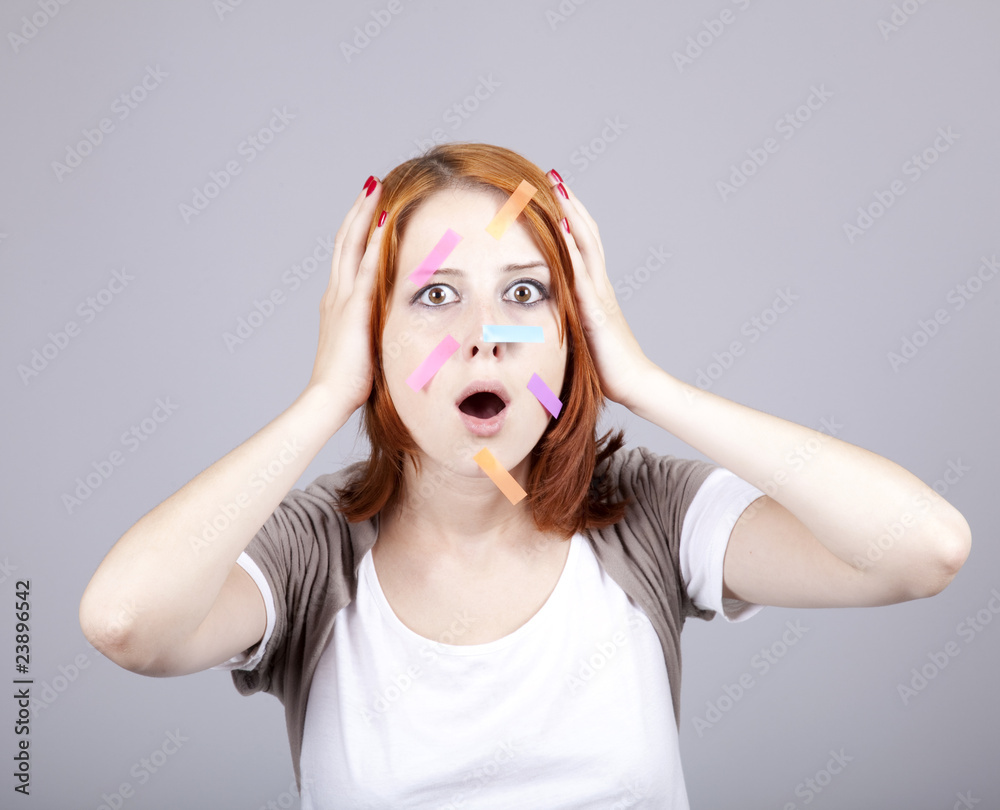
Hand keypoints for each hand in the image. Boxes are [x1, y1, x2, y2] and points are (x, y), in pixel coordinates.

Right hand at [305, 176, 385, 413]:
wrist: (328, 398)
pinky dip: (374, 239)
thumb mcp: (363, 350)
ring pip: (352, 244)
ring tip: (375, 186)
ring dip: (364, 213)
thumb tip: (388, 331)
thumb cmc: (348, 384)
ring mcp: (343, 298)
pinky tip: (384, 218)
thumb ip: (372, 334)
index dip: (356, 231)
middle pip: (345, 241)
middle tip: (372, 183)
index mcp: (337, 303)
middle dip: (359, 211)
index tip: (369, 208)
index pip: (346, 257)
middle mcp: (336, 294)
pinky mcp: (355, 307)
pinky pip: (367, 265)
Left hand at [546, 171, 651, 407]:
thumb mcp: (582, 337)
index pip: (583, 245)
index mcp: (595, 291)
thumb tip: (548, 317)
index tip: (554, 193)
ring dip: (571, 214)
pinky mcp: (596, 310)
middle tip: (553, 174)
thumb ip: (569, 321)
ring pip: (585, 245)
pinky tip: (559, 228)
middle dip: (570, 204)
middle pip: (586, 235)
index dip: (571, 218)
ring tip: (556, 186)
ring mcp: (600, 295)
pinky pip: (580, 272)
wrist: (635, 384)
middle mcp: (599, 286)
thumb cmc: (607, 368)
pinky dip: (570, 247)